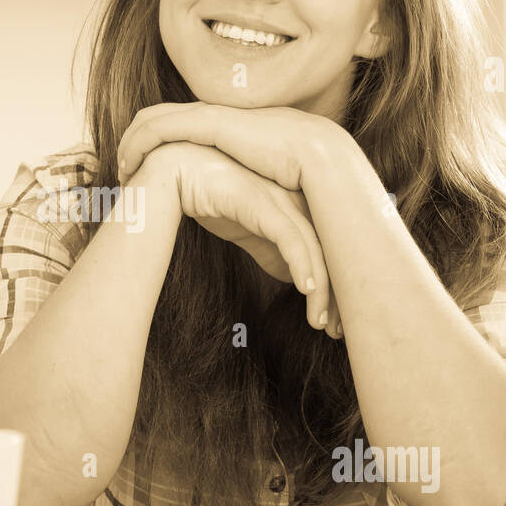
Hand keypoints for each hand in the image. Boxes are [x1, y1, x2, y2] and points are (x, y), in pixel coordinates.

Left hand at [118, 102, 340, 190]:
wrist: (322, 163)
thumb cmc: (301, 185)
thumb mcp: (260, 185)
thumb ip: (237, 189)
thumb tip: (224, 213)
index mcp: (230, 125)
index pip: (182, 125)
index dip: (156, 143)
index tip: (140, 169)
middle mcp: (219, 113)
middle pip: (161, 116)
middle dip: (135, 137)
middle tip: (120, 165)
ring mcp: (213, 113)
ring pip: (154, 119)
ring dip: (131, 141)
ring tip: (119, 168)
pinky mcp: (210, 120)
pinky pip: (160, 126)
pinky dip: (139, 142)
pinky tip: (128, 163)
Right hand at [139, 142, 340, 335]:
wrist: (168, 174)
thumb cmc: (205, 197)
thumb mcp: (246, 230)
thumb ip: (271, 248)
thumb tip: (295, 276)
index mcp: (297, 201)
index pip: (328, 249)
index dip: (335, 288)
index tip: (333, 323)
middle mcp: (295, 196)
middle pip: (330, 249)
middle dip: (337, 294)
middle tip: (337, 332)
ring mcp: (279, 195)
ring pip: (314, 246)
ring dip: (321, 289)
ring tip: (320, 322)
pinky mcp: (259, 199)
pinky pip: (289, 236)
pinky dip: (302, 264)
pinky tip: (306, 291)